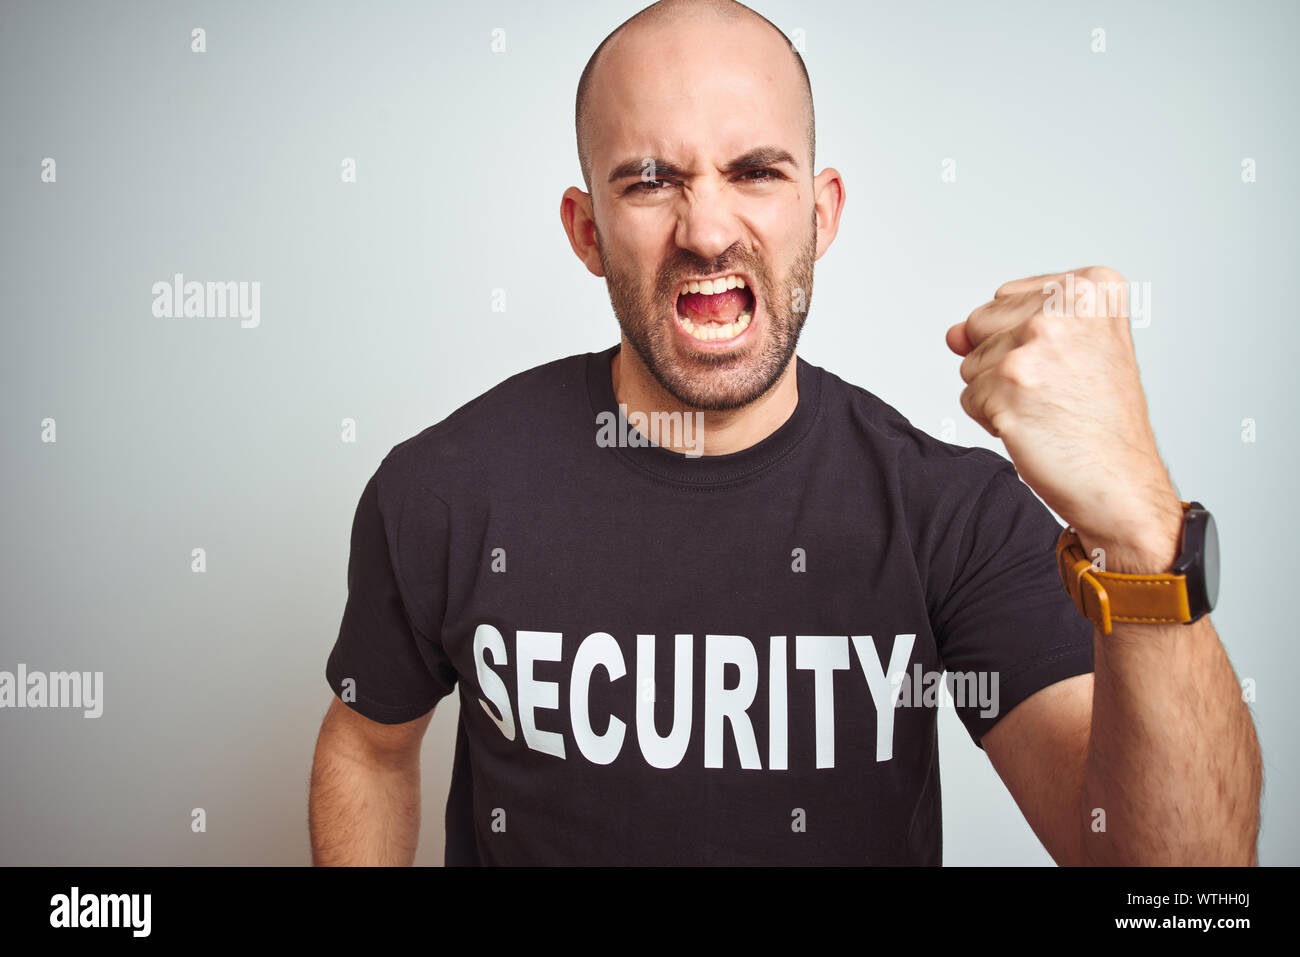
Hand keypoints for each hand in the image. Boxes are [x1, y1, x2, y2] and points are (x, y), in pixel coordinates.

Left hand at [945, 266, 1182, 571]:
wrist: (1120, 481)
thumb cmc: (1100, 420)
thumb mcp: (1070, 348)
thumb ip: (1006, 325)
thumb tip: (952, 335)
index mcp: (1091, 285)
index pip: (1005, 300)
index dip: (1024, 343)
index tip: (1070, 365)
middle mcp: (1066, 304)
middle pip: (980, 324)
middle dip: (1002, 362)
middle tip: (1056, 390)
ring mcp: (1036, 343)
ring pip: (971, 363)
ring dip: (998, 393)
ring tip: (1048, 409)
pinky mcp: (1009, 383)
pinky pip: (969, 397)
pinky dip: (992, 419)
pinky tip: (1035, 427)